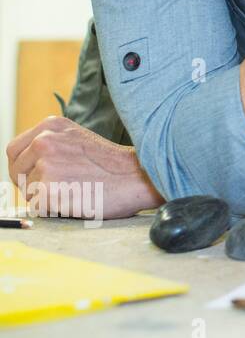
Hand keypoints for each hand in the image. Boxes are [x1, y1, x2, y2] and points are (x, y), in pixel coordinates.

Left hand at [5, 116, 163, 219]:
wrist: (137, 177)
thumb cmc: (111, 164)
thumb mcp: (78, 139)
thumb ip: (51, 145)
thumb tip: (26, 165)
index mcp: (51, 127)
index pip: (13, 150)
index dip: (22, 167)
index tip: (36, 176)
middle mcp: (44, 142)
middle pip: (16, 172)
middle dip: (31, 184)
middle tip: (59, 188)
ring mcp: (45, 166)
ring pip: (28, 192)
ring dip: (46, 198)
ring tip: (75, 191)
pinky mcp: (49, 190)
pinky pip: (38, 207)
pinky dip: (54, 210)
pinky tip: (76, 201)